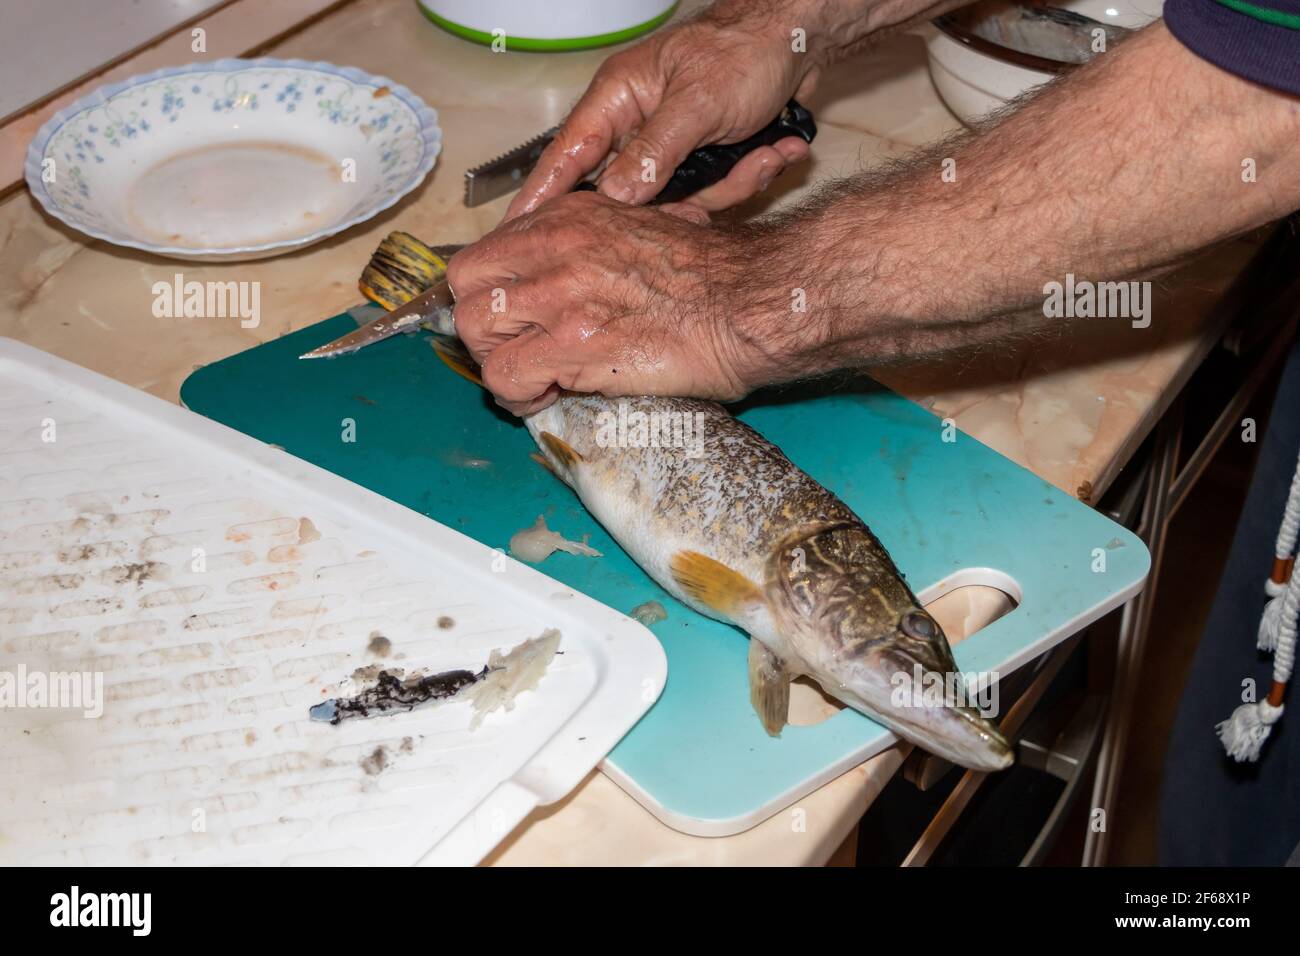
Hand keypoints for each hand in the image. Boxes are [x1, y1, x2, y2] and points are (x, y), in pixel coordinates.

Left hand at [449, 192, 776, 413]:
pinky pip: (504, 376)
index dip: (492, 292)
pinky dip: (517, 396)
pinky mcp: (573, 341)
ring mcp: (561, 292)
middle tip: (517, 351)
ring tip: (533, 380)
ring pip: (473, 328)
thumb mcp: (645, 229)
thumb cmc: (715, 274)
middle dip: (482, 327)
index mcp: (570, 216)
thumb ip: (596, 246)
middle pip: (465, 284)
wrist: (752, 300)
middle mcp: (556, 245)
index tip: (516, 321)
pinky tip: (548, 398)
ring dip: (497, 362)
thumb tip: (572, 278)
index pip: (488, 250)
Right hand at [505, 5, 817, 217]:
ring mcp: (672, 148)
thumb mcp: (697, 104)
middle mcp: (638, 127)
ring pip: (681, 199)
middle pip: (631, 193)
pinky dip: (752, 175)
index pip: (567, 156)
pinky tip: (782, 148)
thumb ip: (653, 153)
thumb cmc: (742, 52)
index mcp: (618, 101)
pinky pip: (715, 191)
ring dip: (733, 183)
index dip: (540, 196)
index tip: (516, 232)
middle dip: (678, 204)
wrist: (799, 39)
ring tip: (771, 154)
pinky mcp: (704, 160)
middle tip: (698, 218)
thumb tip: (613, 198)